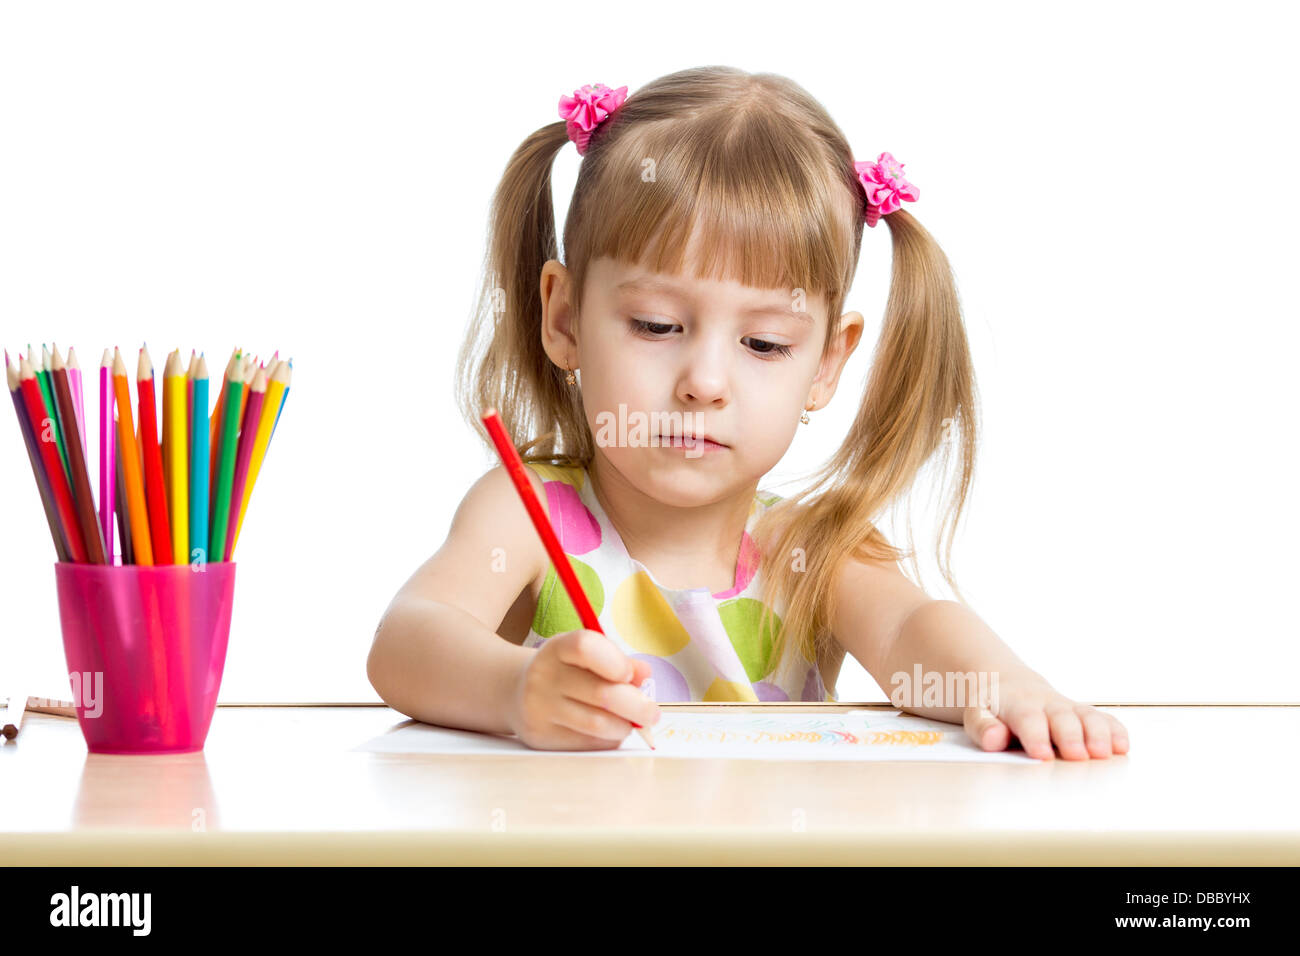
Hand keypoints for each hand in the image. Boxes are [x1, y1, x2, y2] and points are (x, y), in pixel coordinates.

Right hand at [507, 629, 661, 750]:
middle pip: (601, 693)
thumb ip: (619, 662)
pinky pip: (589, 743)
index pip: (586, 647)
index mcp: (557, 648)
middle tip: (653, 713)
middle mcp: (543, 676)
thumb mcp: (588, 656)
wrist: (517, 692)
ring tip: (630, 722)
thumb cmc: (567, 671)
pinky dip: (608, 739)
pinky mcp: (541, 738)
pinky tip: (607, 731)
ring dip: (624, 726)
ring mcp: (539, 709)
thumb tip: (645, 674)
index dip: (617, 662)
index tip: (630, 675)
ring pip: (598, 724)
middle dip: (637, 706)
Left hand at [962, 674, 1129, 759]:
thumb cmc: (991, 705)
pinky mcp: (1083, 715)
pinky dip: (1115, 731)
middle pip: (1061, 717)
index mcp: (1017, 703)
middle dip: (1070, 736)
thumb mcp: (976, 712)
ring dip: (1098, 734)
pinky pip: (1104, 719)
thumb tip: (993, 739)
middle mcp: (1047, 704)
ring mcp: (1067, 708)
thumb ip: (983, 726)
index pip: (1027, 718)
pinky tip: (1122, 746)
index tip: (1042, 755)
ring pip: (1087, 716)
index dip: (1035, 736)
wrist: (1006, 683)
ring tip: (1104, 753)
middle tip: (1077, 756)